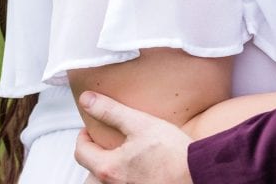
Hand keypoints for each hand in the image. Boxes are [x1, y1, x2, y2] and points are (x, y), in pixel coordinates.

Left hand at [74, 91, 192, 183]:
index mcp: (108, 168)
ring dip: (105, 169)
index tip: (90, 128)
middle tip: (102, 142)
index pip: (81, 152)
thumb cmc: (170, 152)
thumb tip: (87, 100)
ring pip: (103, 182)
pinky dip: (120, 176)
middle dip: (92, 157)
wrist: (195, 173)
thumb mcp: (139, 123)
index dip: (83, 136)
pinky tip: (133, 166)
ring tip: (116, 156)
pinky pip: (120, 183)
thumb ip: (110, 111)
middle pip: (89, 173)